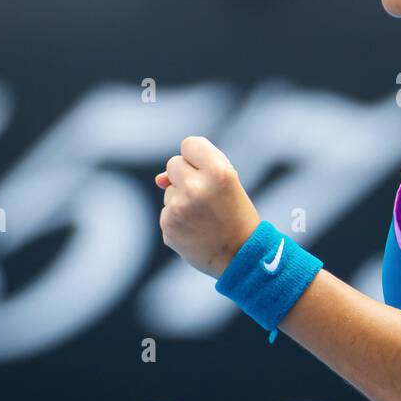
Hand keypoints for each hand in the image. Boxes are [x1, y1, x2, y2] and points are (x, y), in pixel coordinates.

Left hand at [156, 136, 260, 277]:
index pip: (189, 144)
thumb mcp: (229, 184)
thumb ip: (197, 170)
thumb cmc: (237, 215)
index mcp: (218, 171)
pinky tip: (196, 229)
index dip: (196, 156)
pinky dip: (178, 218)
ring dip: (182, 199)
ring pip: (169, 190)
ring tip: (205, 216)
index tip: (205, 168)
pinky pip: (167, 211)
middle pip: (173, 164)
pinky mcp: (168, 226)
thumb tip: (159, 180)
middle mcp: (196, 187)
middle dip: (186, 175)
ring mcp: (179, 208)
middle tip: (207, 195)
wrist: (241, 256)